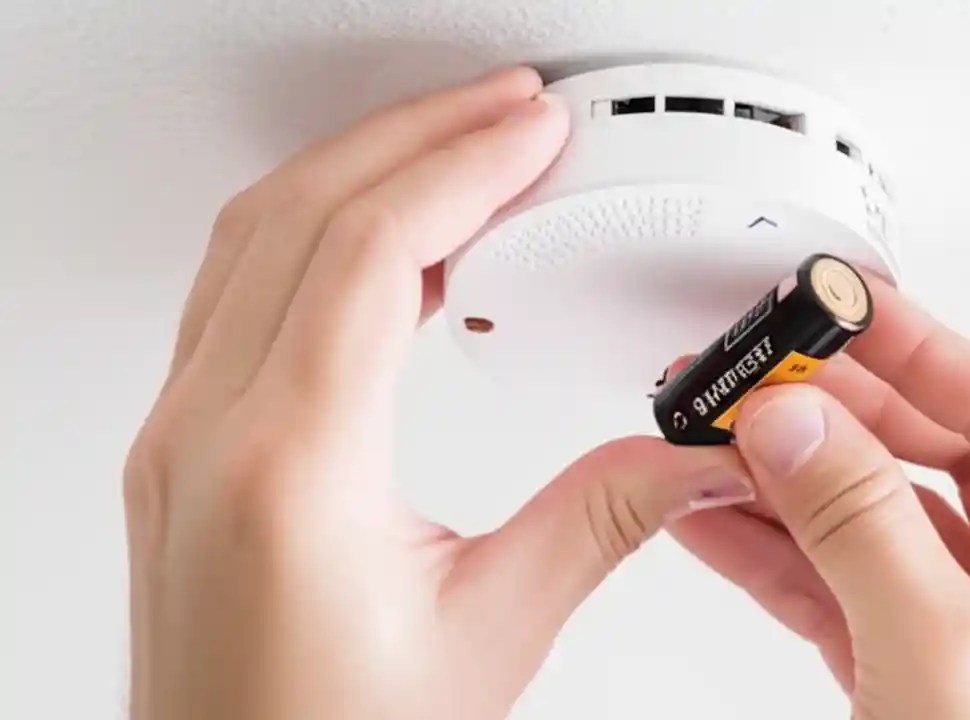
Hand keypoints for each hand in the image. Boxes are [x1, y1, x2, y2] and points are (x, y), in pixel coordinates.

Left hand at [123, 67, 753, 719]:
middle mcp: (209, 434)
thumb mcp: (490, 633)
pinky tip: (383, 238)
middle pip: (300, 214)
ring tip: (454, 148)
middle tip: (506, 114)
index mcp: (288, 469)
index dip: (460, 170)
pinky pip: (238, 291)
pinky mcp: (186, 446)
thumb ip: (599, 520)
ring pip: (254, 240)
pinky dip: (316, 231)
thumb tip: (691, 452)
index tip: (529, 135)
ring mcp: (182, 434)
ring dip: (358, 171)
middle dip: (414, 137)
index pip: (368, 254)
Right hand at [670, 276, 969, 718]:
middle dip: (830, 417)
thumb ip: (866, 527)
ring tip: (712, 436)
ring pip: (871, 518)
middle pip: (930, 459)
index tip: (845, 303)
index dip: (918, 351)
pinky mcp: (910, 664)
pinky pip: (836, 582)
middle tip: (754, 374)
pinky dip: (771, 551)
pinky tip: (717, 516)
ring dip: (785, 480)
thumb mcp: (948, 662)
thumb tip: (798, 422)